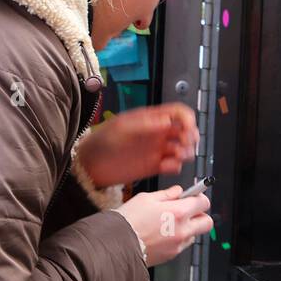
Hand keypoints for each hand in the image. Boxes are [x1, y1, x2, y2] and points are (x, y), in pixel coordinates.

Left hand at [77, 103, 198, 187]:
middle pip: (184, 130)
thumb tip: (167, 121)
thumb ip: (145, 125)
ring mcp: (156, 150)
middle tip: (186, 145)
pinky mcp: (154, 166)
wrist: (89, 167)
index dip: (187, 119)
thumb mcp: (121, 128)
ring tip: (178, 157)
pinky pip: (173, 165)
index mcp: (150, 118)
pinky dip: (176, 166)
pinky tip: (169, 166)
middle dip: (190, 137)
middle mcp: (157, 133)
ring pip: (182, 148)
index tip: (189, 129)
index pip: (177, 113)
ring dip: (186, 152)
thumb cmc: (101, 142)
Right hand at [114, 185, 211, 266]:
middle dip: (200, 215)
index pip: (203, 202)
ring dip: (189, 228)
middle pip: (207, 222)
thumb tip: (178, 191)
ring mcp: (178, 245)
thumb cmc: (129, 221)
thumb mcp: (146, 198)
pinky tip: (164, 234)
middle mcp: (182, 230)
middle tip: (188, 210)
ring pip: (195, 234)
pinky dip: (178, 239)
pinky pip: (182, 245)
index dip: (199, 197)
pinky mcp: (171, 255)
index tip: (194, 196)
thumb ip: (167, 194)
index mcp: (178, 212)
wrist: (117, 245)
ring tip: (171, 223)